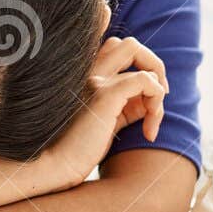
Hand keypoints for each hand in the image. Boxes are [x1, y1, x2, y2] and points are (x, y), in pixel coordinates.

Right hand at [43, 36, 167, 186]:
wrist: (54, 166)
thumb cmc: (77, 152)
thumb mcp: (105, 124)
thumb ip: (124, 108)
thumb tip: (150, 103)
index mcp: (85, 76)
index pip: (116, 50)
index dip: (138, 67)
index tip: (144, 100)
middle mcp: (87, 72)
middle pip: (129, 44)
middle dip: (153, 66)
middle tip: (155, 101)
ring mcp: (95, 80)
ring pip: (140, 59)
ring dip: (158, 89)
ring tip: (152, 121)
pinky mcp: (104, 95)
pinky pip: (145, 80)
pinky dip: (157, 101)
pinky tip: (149, 130)